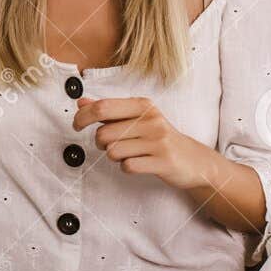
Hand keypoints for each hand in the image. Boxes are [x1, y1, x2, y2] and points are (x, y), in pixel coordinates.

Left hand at [72, 96, 216, 190]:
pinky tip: (138, 163)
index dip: (82, 117)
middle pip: (104, 133)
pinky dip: (127, 167)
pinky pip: (128, 166)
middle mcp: (151, 120)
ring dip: (114, 156)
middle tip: (110, 145)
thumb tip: (81, 103)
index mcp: (143, 105)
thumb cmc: (159, 137)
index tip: (76, 125)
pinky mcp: (163, 161)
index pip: (102, 107)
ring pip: (113, 151)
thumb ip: (109, 111)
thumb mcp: (137, 118)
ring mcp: (158, 141)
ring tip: (128, 153)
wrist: (193, 160)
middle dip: (100, 143)